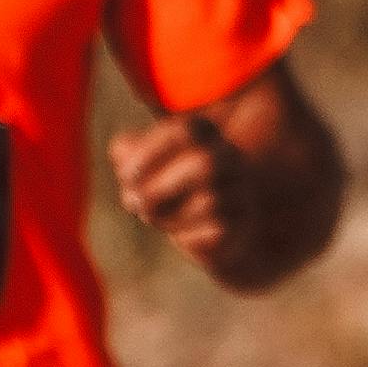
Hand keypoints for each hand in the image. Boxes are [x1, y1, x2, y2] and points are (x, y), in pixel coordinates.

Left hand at [108, 104, 239, 260]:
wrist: (209, 219)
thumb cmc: (165, 182)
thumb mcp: (141, 160)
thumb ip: (127, 152)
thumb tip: (126, 162)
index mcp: (205, 132)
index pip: (183, 131)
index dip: (148, 153)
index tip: (125, 175)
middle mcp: (229, 156)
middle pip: (204, 165)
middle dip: (159, 187)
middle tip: (132, 202)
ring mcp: (240, 189)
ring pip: (209, 202)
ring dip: (168, 214)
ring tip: (150, 217)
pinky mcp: (243, 222)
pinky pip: (217, 231)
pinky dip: (186, 234)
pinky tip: (176, 232)